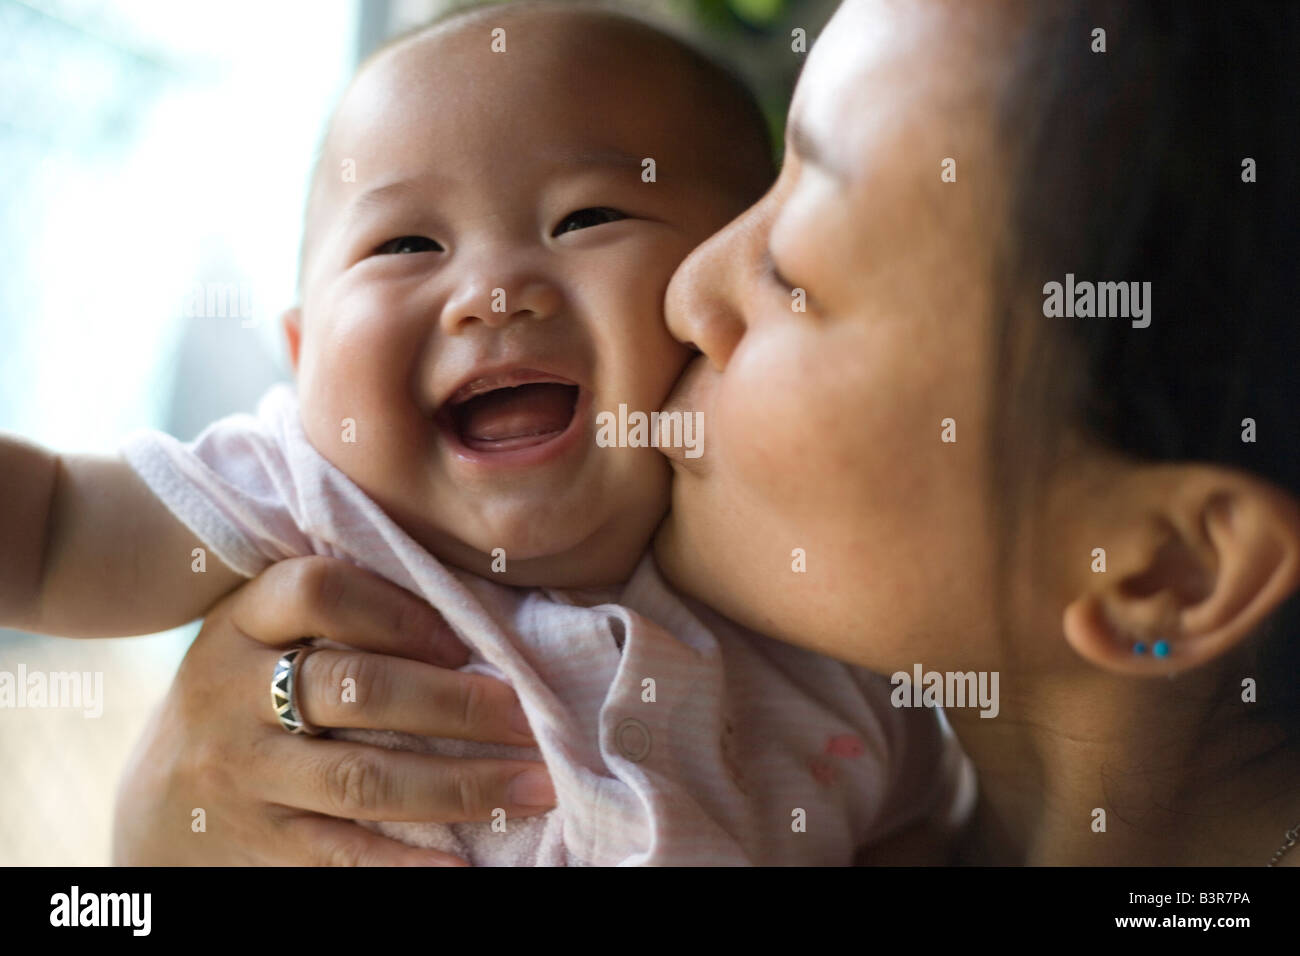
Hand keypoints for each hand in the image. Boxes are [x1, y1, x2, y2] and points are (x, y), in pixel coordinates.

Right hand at [111, 556, 555, 864]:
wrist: (163, 793)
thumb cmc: (252, 687)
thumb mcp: (269, 631)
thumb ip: (346, 611)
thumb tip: (478, 615)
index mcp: (244, 620)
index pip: (318, 591)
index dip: (399, 611)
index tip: (464, 639)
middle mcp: (232, 692)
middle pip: (356, 689)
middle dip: (457, 705)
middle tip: (530, 717)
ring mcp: (242, 772)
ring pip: (361, 777)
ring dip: (459, 785)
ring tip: (532, 785)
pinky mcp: (258, 841)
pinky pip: (339, 853)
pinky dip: (404, 862)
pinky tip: (463, 861)